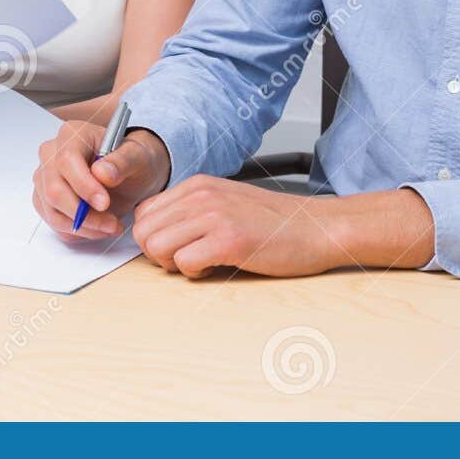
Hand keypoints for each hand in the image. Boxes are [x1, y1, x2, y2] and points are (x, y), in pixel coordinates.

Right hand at [33, 120, 170, 241]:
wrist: (131, 173)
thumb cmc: (132, 159)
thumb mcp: (138, 156)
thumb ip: (122, 162)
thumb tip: (102, 173)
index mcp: (72, 134)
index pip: (66, 161)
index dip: (84, 186)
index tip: (104, 203)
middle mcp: (51, 154)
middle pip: (54, 190)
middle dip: (83, 213)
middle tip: (112, 222)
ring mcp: (45, 178)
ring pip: (52, 211)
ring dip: (83, 227)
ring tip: (111, 226)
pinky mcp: (46, 200)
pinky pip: (55, 223)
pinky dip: (78, 232)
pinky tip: (99, 227)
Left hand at [131, 175, 342, 278]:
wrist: (316, 227)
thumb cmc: (274, 222)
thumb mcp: (225, 202)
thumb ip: (191, 211)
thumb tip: (155, 235)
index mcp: (197, 185)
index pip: (143, 213)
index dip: (154, 237)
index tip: (177, 247)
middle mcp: (201, 196)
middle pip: (144, 232)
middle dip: (159, 254)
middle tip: (189, 258)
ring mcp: (214, 216)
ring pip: (156, 247)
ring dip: (175, 264)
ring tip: (204, 261)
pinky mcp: (229, 240)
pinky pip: (184, 264)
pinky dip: (196, 273)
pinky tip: (219, 265)